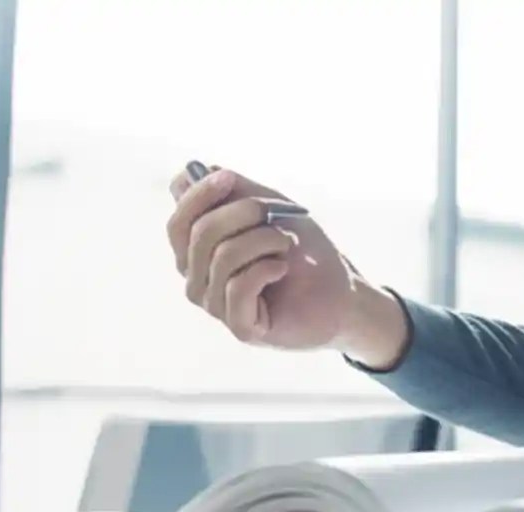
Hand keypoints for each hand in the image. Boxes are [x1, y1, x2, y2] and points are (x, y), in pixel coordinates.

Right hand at [166, 166, 354, 348]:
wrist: (345, 295)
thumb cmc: (307, 254)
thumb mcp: (272, 211)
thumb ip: (234, 192)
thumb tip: (192, 171)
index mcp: (200, 253)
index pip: (179, 222)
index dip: (198, 195)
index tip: (228, 177)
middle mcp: (200, 281)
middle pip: (197, 235)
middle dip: (241, 213)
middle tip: (274, 213)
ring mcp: (217, 307)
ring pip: (222, 258)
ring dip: (264, 241)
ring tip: (288, 245)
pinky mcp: (240, 328)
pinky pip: (238, 286)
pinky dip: (266, 269)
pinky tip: (283, 270)